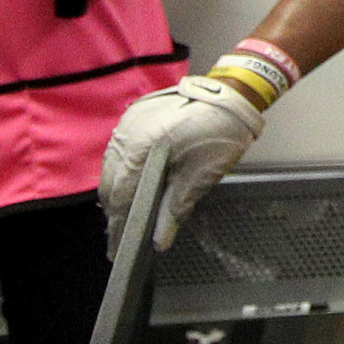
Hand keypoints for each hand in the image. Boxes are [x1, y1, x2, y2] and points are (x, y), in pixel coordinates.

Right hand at [102, 76, 263, 251]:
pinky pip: (118, 151)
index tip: (116, 248)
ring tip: (122, 217)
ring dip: (115, 192)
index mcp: (143, 147)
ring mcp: (127, 122)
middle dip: (114, 212)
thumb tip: (160, 240)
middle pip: (110, 182)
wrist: (232, 95)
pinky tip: (129, 186)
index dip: (118, 224)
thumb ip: (176, 208)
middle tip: (119, 238)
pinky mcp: (132, 117)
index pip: (121, 194)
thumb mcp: (202, 174)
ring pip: (110, 167)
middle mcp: (128, 133)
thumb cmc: (221, 133)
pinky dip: (121, 171)